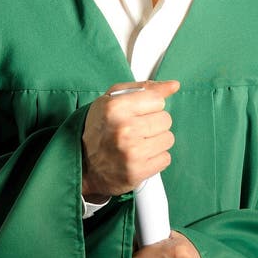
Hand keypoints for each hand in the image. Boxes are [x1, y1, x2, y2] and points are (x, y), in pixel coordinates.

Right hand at [81, 80, 178, 199]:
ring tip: (138, 143)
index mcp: (115, 107)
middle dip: (154, 123)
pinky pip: (165, 158)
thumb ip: (145, 88)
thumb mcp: (113, 99)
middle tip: (136, 129)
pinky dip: (155, 158)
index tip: (137, 113)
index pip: (158, 100)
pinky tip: (140, 156)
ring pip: (168, 138)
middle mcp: (123, 129)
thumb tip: (174, 85)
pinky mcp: (137, 171)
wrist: (84, 165)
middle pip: (165, 119)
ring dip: (156, 141)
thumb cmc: (99, 129)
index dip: (149, 106)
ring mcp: (131, 152)